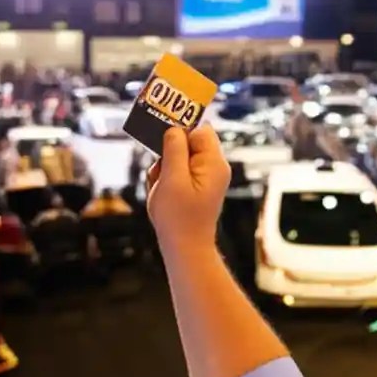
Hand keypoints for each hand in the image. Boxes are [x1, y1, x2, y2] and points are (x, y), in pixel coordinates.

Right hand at [147, 125, 230, 257]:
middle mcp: (213, 167)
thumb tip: (174, 128)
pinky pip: (176, 172)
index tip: (162, 144)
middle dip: (167, 155)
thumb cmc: (179, 217)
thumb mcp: (173, 179)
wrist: (185, 248)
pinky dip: (165, 181)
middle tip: (162, 175)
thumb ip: (174, 149)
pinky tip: (162, 195)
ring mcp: (204, 177)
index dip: (179, 132)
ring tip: (162, 190)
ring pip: (177, 158)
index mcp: (214, 162)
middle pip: (186, 142)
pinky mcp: (195, 187)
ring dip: (163, 170)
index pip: (199, 130)